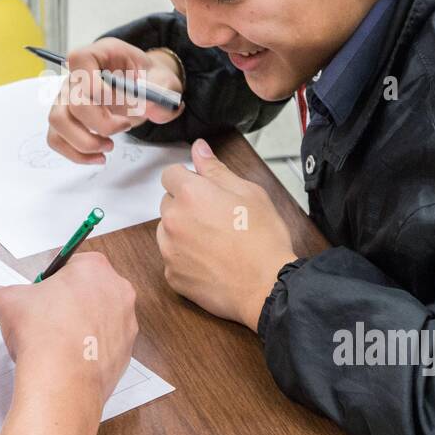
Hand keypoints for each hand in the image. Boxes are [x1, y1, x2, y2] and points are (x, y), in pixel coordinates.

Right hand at [0, 252, 137, 405]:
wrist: (61, 380)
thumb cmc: (44, 335)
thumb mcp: (6, 302)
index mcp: (94, 268)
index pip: (72, 265)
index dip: (52, 281)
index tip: (41, 293)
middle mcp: (118, 292)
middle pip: (88, 291)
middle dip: (67, 302)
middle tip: (45, 317)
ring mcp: (126, 323)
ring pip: (99, 318)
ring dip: (79, 325)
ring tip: (54, 340)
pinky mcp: (126, 352)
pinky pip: (104, 345)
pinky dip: (88, 349)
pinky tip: (67, 358)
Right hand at [46, 38, 183, 163]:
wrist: (144, 88)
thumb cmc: (149, 79)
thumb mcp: (164, 79)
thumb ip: (161, 89)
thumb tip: (149, 106)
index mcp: (98, 53)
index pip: (80, 61)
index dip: (99, 89)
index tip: (126, 107)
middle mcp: (76, 73)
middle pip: (72, 100)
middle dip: (100, 124)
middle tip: (125, 127)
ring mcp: (66, 96)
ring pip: (58, 120)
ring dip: (84, 142)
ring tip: (109, 147)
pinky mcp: (65, 117)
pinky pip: (56, 138)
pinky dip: (75, 154)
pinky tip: (97, 157)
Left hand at [158, 139, 296, 330]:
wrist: (267, 286)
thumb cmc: (262, 239)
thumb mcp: (248, 192)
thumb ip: (216, 169)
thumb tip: (199, 148)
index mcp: (190, 194)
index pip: (169, 174)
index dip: (187, 179)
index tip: (202, 189)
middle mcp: (173, 220)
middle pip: (168, 202)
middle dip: (186, 205)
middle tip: (216, 217)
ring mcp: (170, 250)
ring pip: (168, 230)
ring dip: (183, 231)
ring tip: (214, 241)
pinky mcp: (172, 275)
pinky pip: (172, 258)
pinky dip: (186, 258)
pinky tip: (211, 261)